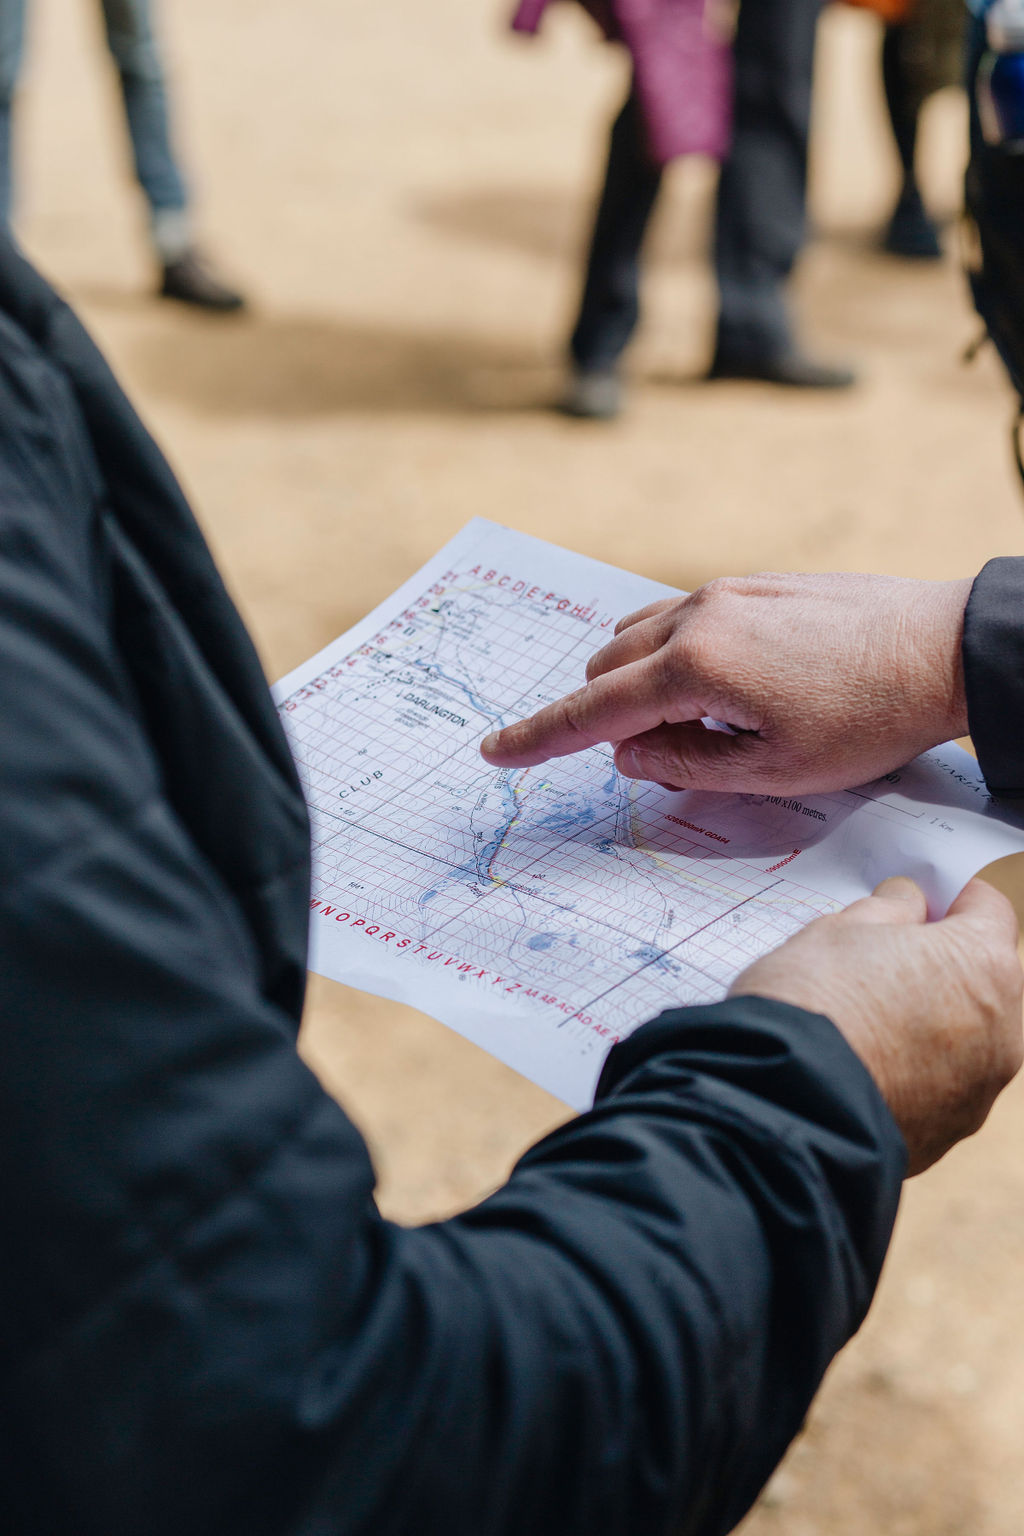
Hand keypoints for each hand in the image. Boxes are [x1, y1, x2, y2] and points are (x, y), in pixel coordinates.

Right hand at [481, 573, 972, 794]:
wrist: (948, 649)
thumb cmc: (870, 719)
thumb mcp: (776, 770)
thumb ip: (686, 764)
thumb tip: (628, 754)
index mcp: (697, 665)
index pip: (595, 708)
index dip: (541, 737)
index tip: (495, 751)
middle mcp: (699, 614)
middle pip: (607, 665)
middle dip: (606, 714)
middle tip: (668, 757)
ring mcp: (727, 589)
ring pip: (641, 635)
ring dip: (642, 681)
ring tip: (711, 723)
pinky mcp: (755, 582)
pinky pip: (683, 618)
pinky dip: (679, 656)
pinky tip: (737, 686)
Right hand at [729, 876, 1022, 1174]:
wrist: (786, 1102)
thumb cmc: (815, 1002)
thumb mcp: (841, 929)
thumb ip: (888, 910)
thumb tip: (907, 905)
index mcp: (985, 965)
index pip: (989, 910)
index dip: (951, 898)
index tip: (920, 901)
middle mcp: (1002, 1031)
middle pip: (986, 978)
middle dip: (945, 964)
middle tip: (886, 960)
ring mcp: (980, 1088)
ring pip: (968, 1037)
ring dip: (934, 1021)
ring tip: (870, 1018)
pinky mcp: (950, 1130)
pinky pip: (942, 1086)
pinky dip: (916, 1071)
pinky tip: (866, 1063)